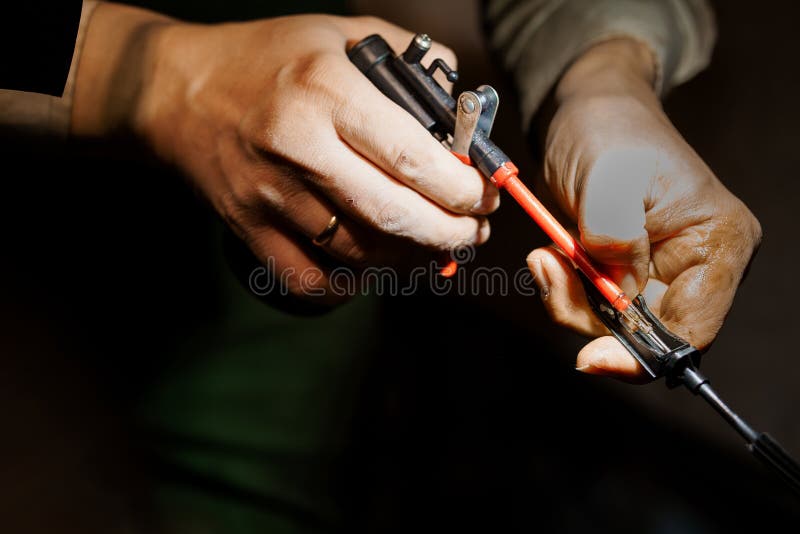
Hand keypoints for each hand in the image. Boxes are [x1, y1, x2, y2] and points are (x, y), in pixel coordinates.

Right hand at [71, 4, 497, 302]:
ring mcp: (270, 195)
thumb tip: (463, 103)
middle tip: (473, 234)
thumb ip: (409, 61)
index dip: (463, 190)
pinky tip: (370, 268)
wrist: (179, 91)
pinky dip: (348, 287)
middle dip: (451, 234)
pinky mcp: (248, 228)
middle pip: (394, 214)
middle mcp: (299, 147)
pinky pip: (307, 280)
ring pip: (358, 251)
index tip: (485, 198)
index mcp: (327, 92)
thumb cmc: (267, 58)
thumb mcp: (339, 34)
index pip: (414, 158)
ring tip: (431, 245)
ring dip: (408, 258)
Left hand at [527, 39, 760, 380]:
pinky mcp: (626, 269)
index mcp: (716, 242)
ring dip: (571, 298)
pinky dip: (566, 289)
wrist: (588, 111)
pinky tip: (549, 256)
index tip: (589, 357)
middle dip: (590, 316)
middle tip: (549, 270)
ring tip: (546, 254)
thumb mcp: (609, 172)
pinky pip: (594, 303)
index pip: (692, 329)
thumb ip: (615, 232)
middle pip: (647, 334)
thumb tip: (619, 289)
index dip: (642, 354)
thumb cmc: (609, 129)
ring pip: (614, 323)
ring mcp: (660, 270)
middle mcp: (697, 265)